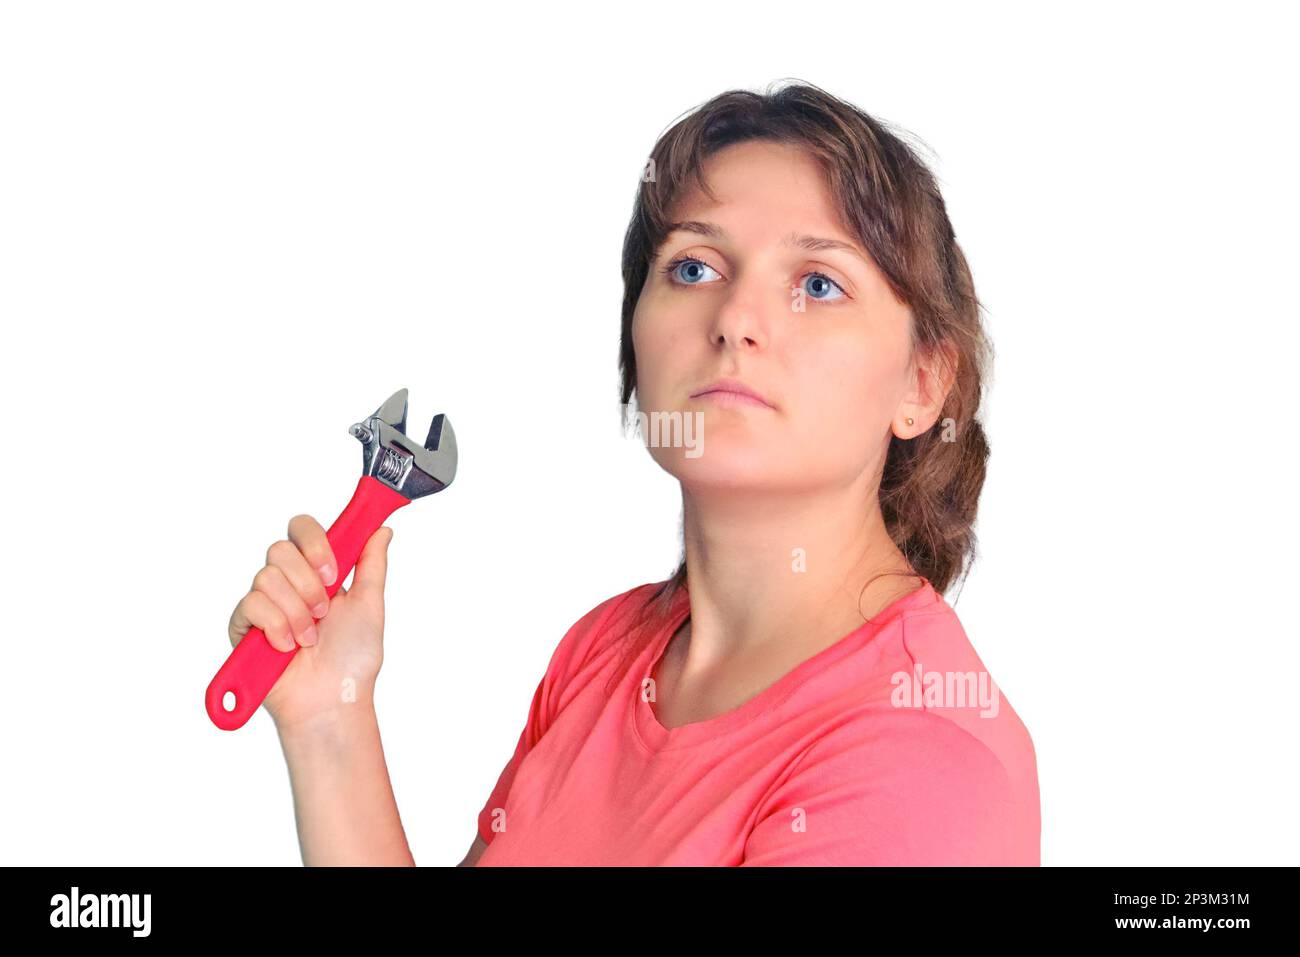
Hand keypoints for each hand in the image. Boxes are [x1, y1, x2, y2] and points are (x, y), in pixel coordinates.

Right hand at [227, 514, 393, 732]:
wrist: (332, 698)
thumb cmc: (352, 658)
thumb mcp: (369, 605)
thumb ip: (371, 564)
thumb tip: (380, 529)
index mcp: (316, 573)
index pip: (301, 530)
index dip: (314, 542)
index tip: (333, 571)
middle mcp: (287, 583)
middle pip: (280, 548)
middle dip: (307, 583)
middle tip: (323, 611)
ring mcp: (263, 604)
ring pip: (266, 577)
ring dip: (296, 612)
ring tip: (309, 638)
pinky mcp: (242, 626)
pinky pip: (250, 604)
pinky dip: (277, 627)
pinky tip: (287, 647)